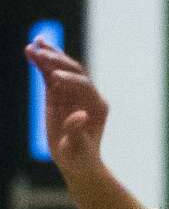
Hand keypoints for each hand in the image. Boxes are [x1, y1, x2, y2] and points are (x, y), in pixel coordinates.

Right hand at [25, 37, 107, 174]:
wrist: (76, 162)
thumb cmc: (80, 158)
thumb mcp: (78, 149)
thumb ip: (77, 132)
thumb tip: (81, 115)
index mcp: (97, 106)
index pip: (85, 85)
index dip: (71, 80)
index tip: (55, 79)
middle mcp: (86, 94)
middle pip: (73, 71)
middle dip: (58, 61)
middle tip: (42, 54)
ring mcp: (71, 91)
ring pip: (60, 68)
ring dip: (48, 55)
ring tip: (34, 45)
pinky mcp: (56, 92)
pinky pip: (48, 73)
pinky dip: (39, 62)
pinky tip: (30, 50)